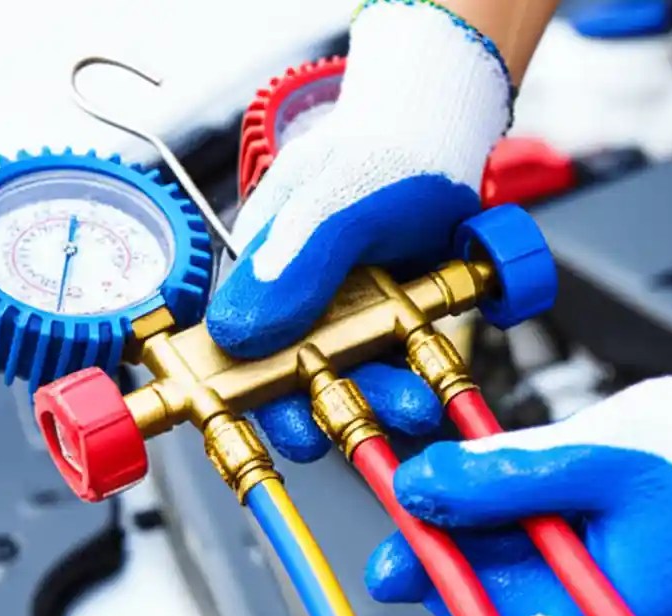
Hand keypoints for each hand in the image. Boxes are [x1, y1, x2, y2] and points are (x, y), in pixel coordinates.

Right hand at [206, 0, 512, 460]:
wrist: (439, 137)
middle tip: (347, 423)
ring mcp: (351, 316)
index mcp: (259, 275)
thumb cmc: (376, 157)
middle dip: (321, 409)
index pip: (232, 352)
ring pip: (355, 378)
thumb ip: (292, 261)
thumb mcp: (329, 203)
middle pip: (295, 380)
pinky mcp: (398, 323)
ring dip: (379, 399)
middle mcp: (299, 304)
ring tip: (413, 404)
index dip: (245, 398)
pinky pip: (402, 364)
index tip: (280, 423)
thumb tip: (234, 332)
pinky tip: (436, 388)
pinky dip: (417, 379)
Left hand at [366, 312, 671, 615]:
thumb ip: (500, 477)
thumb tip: (420, 488)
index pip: (484, 608)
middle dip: (469, 544)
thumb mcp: (598, 453)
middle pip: (513, 603)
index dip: (429, 561)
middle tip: (441, 486)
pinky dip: (562, 540)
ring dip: (514, 536)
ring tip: (507, 478)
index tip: (396, 523)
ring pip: (550, 590)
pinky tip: (559, 497)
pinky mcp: (670, 609)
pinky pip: (591, 584)